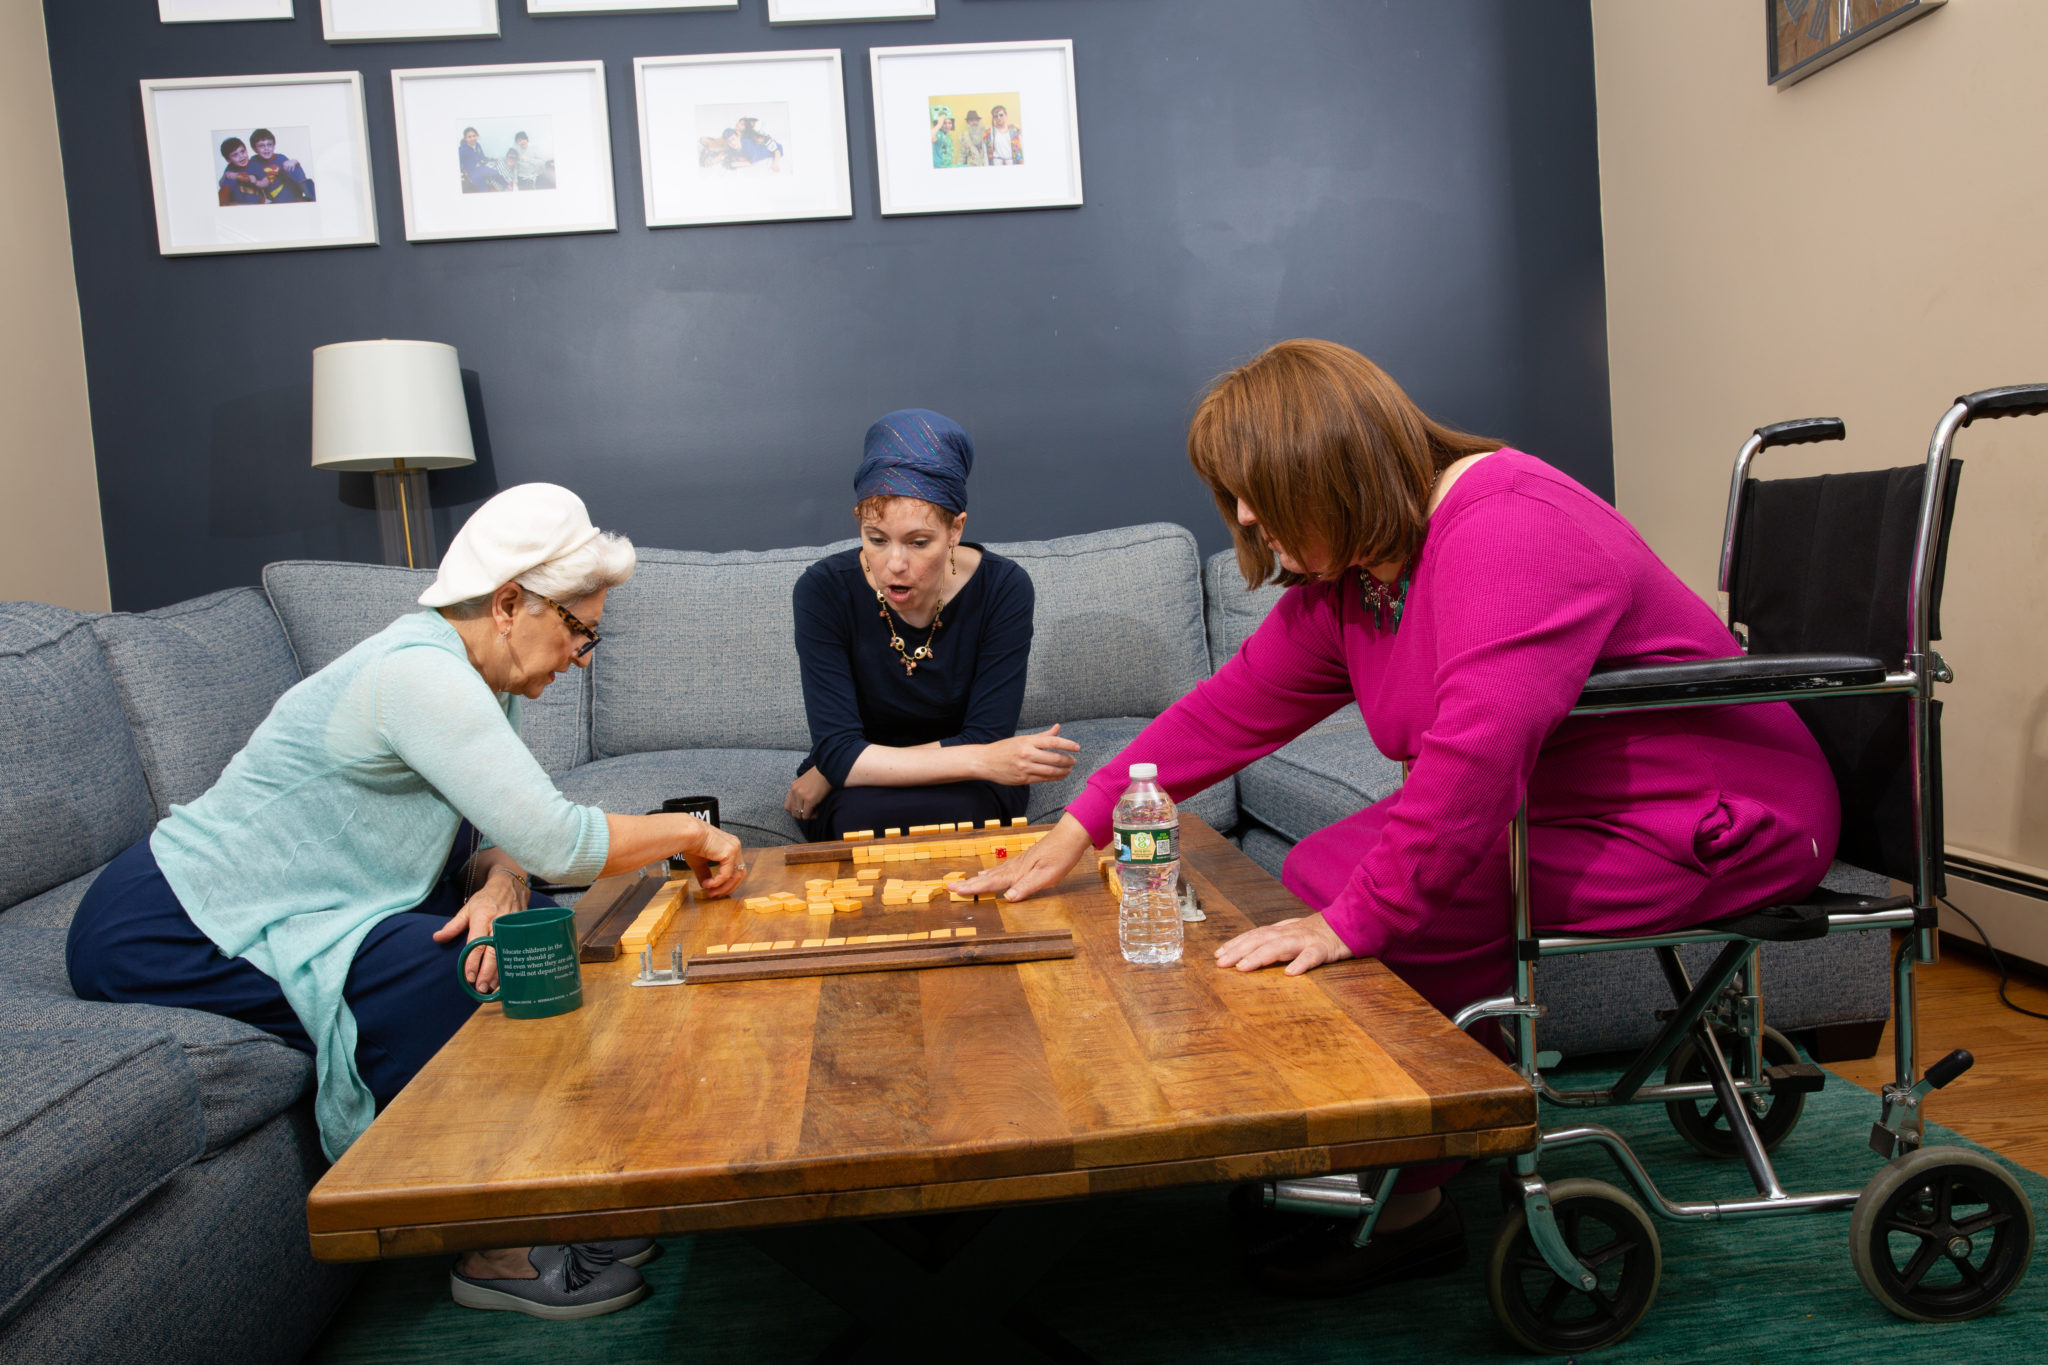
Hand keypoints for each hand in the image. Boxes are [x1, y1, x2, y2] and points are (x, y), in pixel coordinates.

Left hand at [431, 866, 529, 993]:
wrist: (511, 885)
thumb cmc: (486, 899)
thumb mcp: (467, 909)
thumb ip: (453, 926)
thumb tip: (437, 938)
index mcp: (482, 917)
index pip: (477, 943)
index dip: (472, 961)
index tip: (469, 976)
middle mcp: (498, 923)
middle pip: (493, 952)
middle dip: (487, 971)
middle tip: (481, 987)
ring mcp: (512, 927)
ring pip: (506, 953)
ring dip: (499, 972)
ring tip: (491, 987)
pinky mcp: (520, 930)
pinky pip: (516, 950)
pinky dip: (511, 964)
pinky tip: (505, 976)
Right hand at [686, 821, 747, 898]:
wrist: (688, 834)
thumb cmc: (691, 844)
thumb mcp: (701, 862)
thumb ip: (706, 873)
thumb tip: (706, 885)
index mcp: (730, 847)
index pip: (736, 869)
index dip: (728, 883)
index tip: (716, 891)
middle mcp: (735, 847)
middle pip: (740, 874)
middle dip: (728, 888)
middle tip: (715, 895)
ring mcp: (735, 849)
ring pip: (736, 876)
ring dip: (723, 888)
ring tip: (710, 893)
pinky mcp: (730, 853)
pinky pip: (727, 874)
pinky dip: (717, 882)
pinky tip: (707, 884)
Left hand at [784, 766, 831, 821]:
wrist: (828, 770)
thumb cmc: (819, 777)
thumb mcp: (805, 783)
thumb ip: (800, 792)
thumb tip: (801, 805)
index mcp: (793, 787)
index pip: (787, 806)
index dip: (795, 810)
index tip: (803, 809)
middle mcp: (795, 792)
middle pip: (792, 812)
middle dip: (801, 815)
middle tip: (810, 812)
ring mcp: (801, 796)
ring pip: (799, 815)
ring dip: (806, 816)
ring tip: (814, 812)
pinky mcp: (810, 800)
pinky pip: (807, 815)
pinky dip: (812, 816)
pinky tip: (817, 812)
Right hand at [952, 812, 1092, 901]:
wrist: (1071, 835)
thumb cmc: (1062, 855)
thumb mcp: (1048, 875)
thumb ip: (1027, 886)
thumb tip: (1008, 897)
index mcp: (1018, 871)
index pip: (991, 882)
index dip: (973, 888)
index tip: (955, 891)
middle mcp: (1015, 866)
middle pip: (987, 877)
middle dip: (968, 883)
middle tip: (949, 887)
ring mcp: (1018, 862)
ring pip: (992, 873)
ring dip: (977, 879)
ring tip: (964, 883)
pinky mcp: (1024, 860)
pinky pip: (1001, 869)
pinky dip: (990, 874)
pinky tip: (987, 874)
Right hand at [975, 724, 1081, 785]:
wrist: (985, 761)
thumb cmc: (1004, 748)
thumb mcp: (1022, 739)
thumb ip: (1042, 736)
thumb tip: (1058, 727)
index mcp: (1027, 741)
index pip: (1053, 742)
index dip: (1068, 745)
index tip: (1077, 748)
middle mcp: (1027, 754)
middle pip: (1054, 758)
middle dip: (1068, 760)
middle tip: (1074, 760)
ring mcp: (1025, 768)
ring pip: (1051, 771)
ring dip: (1063, 771)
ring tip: (1069, 769)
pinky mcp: (1023, 779)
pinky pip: (1043, 779)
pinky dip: (1054, 778)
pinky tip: (1060, 776)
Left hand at [1213, 913, 1352, 976]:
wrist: (1351, 922)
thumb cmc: (1320, 932)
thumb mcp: (1295, 934)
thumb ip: (1276, 940)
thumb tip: (1252, 951)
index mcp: (1283, 931)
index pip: (1255, 935)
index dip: (1236, 943)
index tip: (1218, 954)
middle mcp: (1290, 933)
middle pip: (1261, 939)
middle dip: (1239, 950)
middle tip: (1221, 962)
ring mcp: (1306, 939)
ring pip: (1280, 946)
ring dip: (1260, 956)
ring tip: (1244, 966)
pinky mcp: (1324, 949)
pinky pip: (1312, 956)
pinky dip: (1301, 963)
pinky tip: (1291, 973)